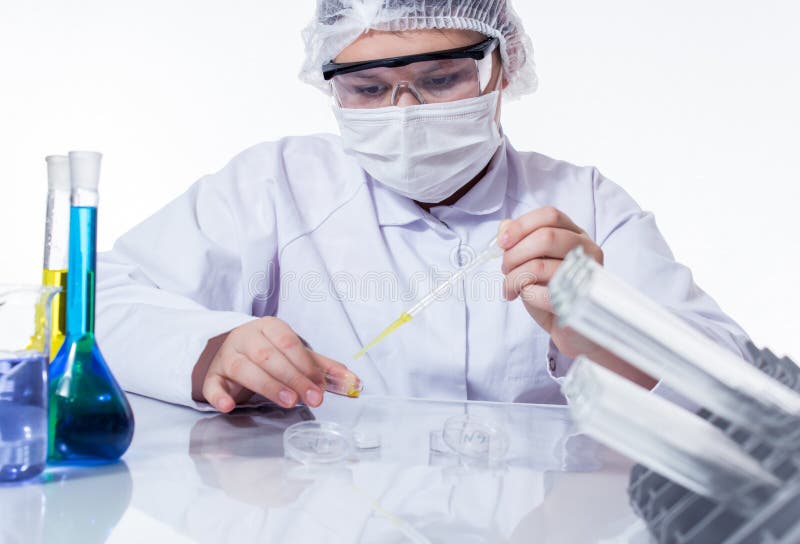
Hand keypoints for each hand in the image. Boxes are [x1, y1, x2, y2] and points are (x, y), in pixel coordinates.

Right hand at [199, 317, 355, 412]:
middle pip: (269, 356)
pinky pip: (213, 385)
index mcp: (270, 327)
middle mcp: (246, 338)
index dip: (306, 365)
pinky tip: (229, 405)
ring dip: (267, 385)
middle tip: (312, 398)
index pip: (288, 343)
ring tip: (288, 402)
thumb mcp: (297, 355)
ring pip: (244, 369)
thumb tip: (354, 382)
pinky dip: (219, 395)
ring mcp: (227, 357)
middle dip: (293, 378)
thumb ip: (323, 368)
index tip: (321, 386)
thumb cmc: (270, 352)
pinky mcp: (213, 376)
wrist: (232, 350)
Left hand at [498, 206, 604, 358]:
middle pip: (545, 237)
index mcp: (577, 236)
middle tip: (505, 269)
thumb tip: (504, 227)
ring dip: (513, 278)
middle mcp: (588, 251)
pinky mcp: (580, 302)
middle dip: (514, 254)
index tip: (502, 242)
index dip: (521, 226)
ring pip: (539, 266)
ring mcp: (588, 276)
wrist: (575, 332)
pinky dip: (525, 295)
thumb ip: (521, 243)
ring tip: (510, 288)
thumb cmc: (554, 294)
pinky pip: (541, 293)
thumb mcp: (534, 264)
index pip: (550, 216)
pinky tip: (523, 298)